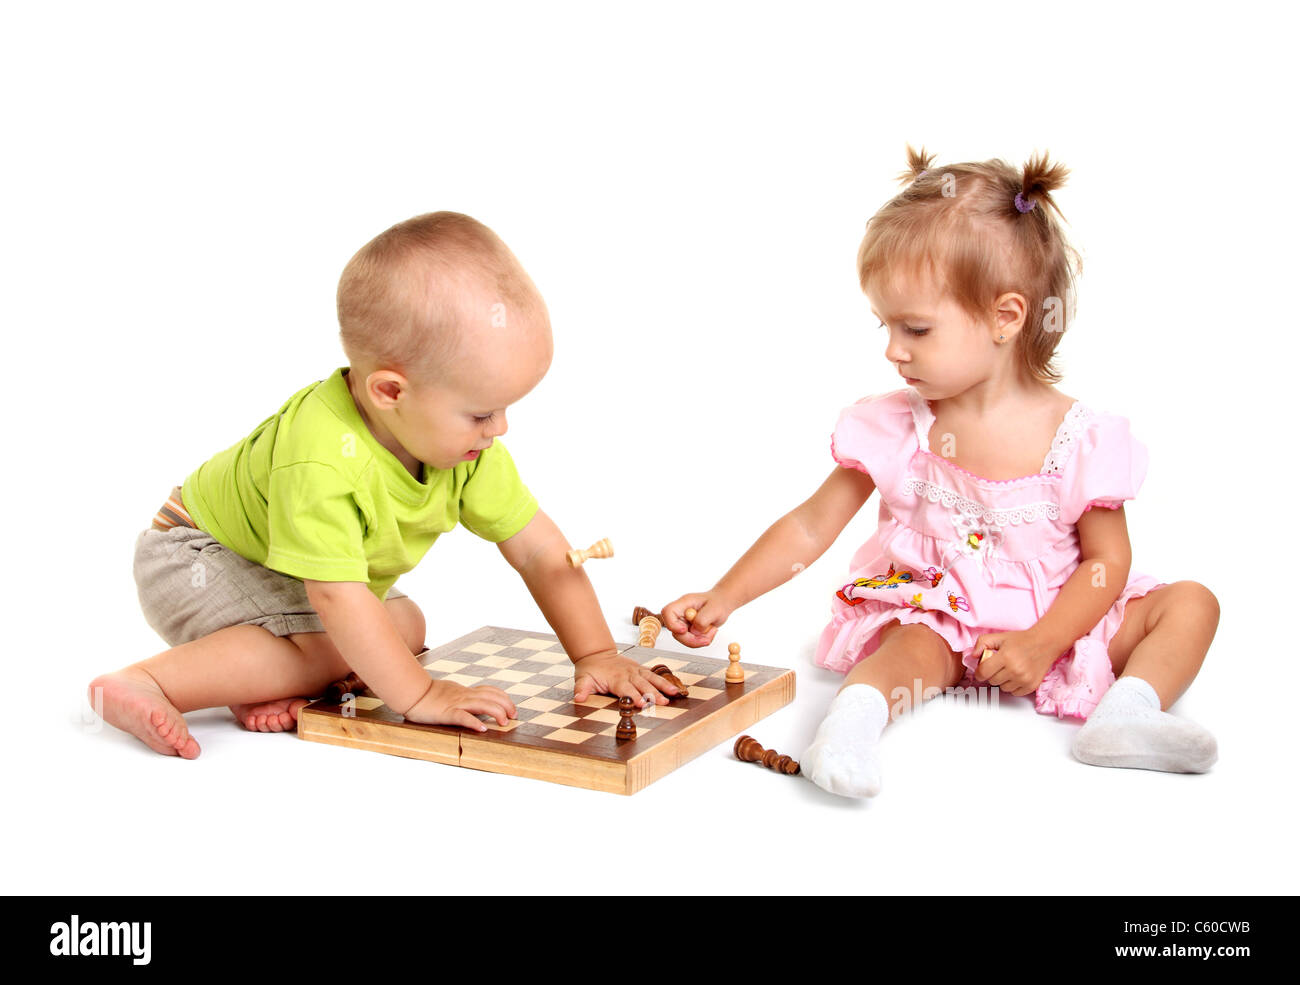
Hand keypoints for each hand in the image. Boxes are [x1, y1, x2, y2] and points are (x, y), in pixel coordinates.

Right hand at [402, 679, 517, 729]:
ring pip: (482, 705)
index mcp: (466, 692)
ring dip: (496, 713)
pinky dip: (474, 722)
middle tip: (514, 717)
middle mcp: (464, 696)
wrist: (412, 693)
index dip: (504, 698)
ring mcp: (456, 703)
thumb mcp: (452, 693)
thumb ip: (464, 697)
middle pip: (491, 697)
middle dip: (506, 706)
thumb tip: (477, 703)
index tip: (512, 708)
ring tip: (504, 722)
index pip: (490, 691)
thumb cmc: (429, 695)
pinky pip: (463, 716)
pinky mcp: (446, 713)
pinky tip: (482, 728)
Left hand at [572, 652, 679, 707]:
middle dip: (653, 694)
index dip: (634, 697)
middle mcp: (628, 674)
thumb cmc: (590, 670)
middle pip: (642, 685)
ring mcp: (636, 671)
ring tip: (674, 693)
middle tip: (663, 702)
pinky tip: (674, 686)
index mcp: (615, 679)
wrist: (596, 654)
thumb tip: (579, 698)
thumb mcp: (582, 679)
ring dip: (663, 686)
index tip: (643, 704)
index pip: (626, 689)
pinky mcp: (640, 669)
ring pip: (651, 678)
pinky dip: (664, 679)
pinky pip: (654, 674)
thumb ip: (581, 689)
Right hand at [662, 592, 735, 647]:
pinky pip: (691, 640)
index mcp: (684, 603)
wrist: (722, 604)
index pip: (667, 612)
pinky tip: (710, 632)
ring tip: (712, 631)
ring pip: (683, 638)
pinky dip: (701, 640)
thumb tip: (694, 632)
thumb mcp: (714, 609)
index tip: (684, 630)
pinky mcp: (689, 630)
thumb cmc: (718, 602)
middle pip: (674, 630)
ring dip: (698, 640)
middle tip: (706, 639)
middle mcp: (681, 613)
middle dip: (690, 639)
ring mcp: (684, 622)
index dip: (672, 624)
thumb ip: (703, 620)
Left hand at [971, 629, 1066, 696]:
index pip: (983, 672)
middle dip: (992, 674)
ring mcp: (1024, 679)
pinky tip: (1017, 676)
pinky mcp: (1031, 686)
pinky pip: (1014, 693)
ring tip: (1009, 670)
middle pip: (992, 681)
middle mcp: (1015, 670)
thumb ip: (982, 643)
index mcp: (1005, 657)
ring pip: (1003, 688)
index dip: (979, 672)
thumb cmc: (1021, 640)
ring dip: (1003, 681)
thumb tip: (973, 656)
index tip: (982, 670)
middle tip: (998, 666)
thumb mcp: (999, 637)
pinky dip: (1013, 686)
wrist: (1045, 643)